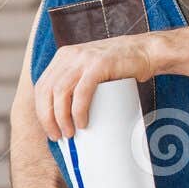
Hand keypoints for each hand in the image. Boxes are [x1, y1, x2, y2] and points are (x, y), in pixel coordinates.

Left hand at [34, 36, 156, 139]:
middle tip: (58, 136)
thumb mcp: (91, 70)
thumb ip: (77, 83)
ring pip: (61, 91)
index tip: (50, 129)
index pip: (42, 86)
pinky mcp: (99, 64)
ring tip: (69, 133)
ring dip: (61, 117)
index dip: (41, 111)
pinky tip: (82, 123)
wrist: (147, 51)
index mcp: (63, 57)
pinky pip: (82, 91)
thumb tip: (66, 117)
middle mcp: (70, 55)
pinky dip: (78, 110)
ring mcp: (84, 58)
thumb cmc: (120, 68)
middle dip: (48, 117)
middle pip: (48, 90)